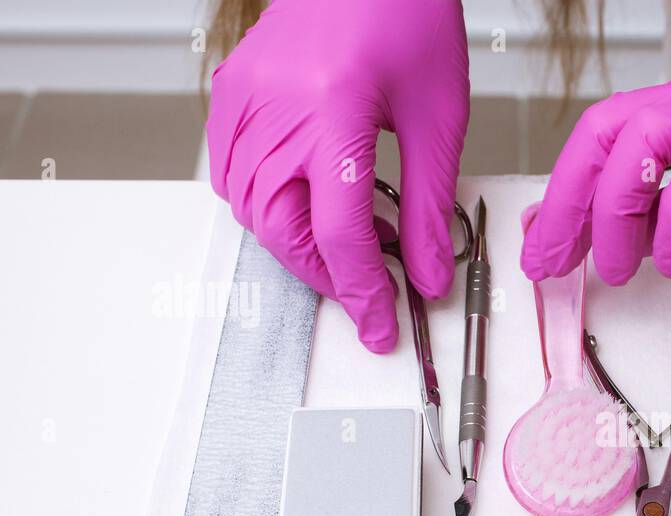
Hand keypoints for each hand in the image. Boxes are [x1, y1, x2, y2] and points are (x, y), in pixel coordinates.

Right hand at [208, 0, 468, 351]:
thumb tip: (428, 278)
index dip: (363, 293)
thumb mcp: (439, 119)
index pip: (339, 234)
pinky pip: (229, 169)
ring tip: (345, 247)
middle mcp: (276, 107)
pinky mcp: (232, 89)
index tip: (381, 328)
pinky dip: (261, 203)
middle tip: (366, 289)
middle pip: (282, 229)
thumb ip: (431, 207)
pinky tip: (303, 203)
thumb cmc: (407, 16)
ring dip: (293, 244)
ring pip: (249, 207)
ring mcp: (245, 97)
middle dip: (324, 275)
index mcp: (334, 111)